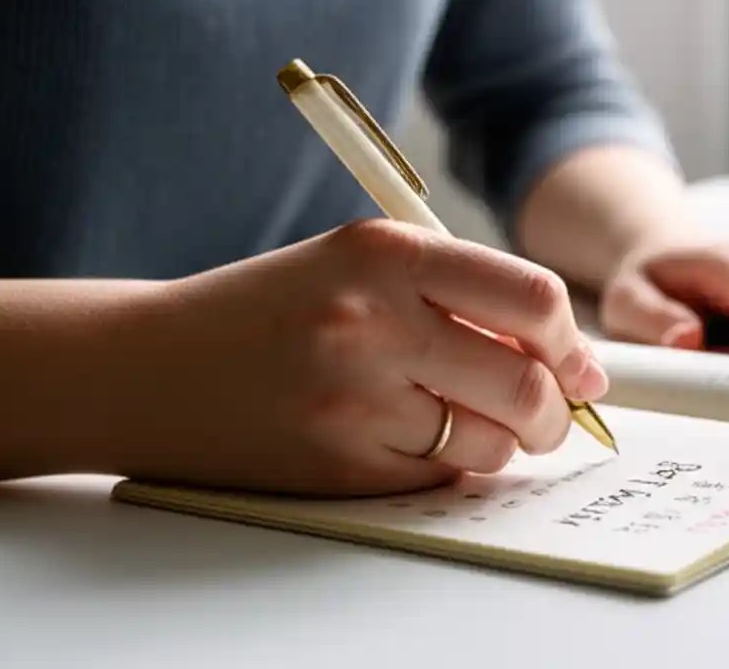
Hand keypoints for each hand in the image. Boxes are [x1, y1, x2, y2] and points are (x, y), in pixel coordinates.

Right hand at [110, 220, 607, 495]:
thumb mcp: (357, 265)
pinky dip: (449, 466)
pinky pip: (439, 476)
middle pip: (527, 382)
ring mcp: (355, 397)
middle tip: (552, 416)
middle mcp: (373, 319)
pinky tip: (415, 442)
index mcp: (386, 252)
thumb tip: (563, 356)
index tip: (580, 367)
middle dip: (556, 411)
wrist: (147, 365)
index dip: (571, 343)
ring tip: (478, 428)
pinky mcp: (339, 463)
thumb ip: (457, 294)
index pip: (532, 298)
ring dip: (506, 444)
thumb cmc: (266, 311)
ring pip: (492, 441)